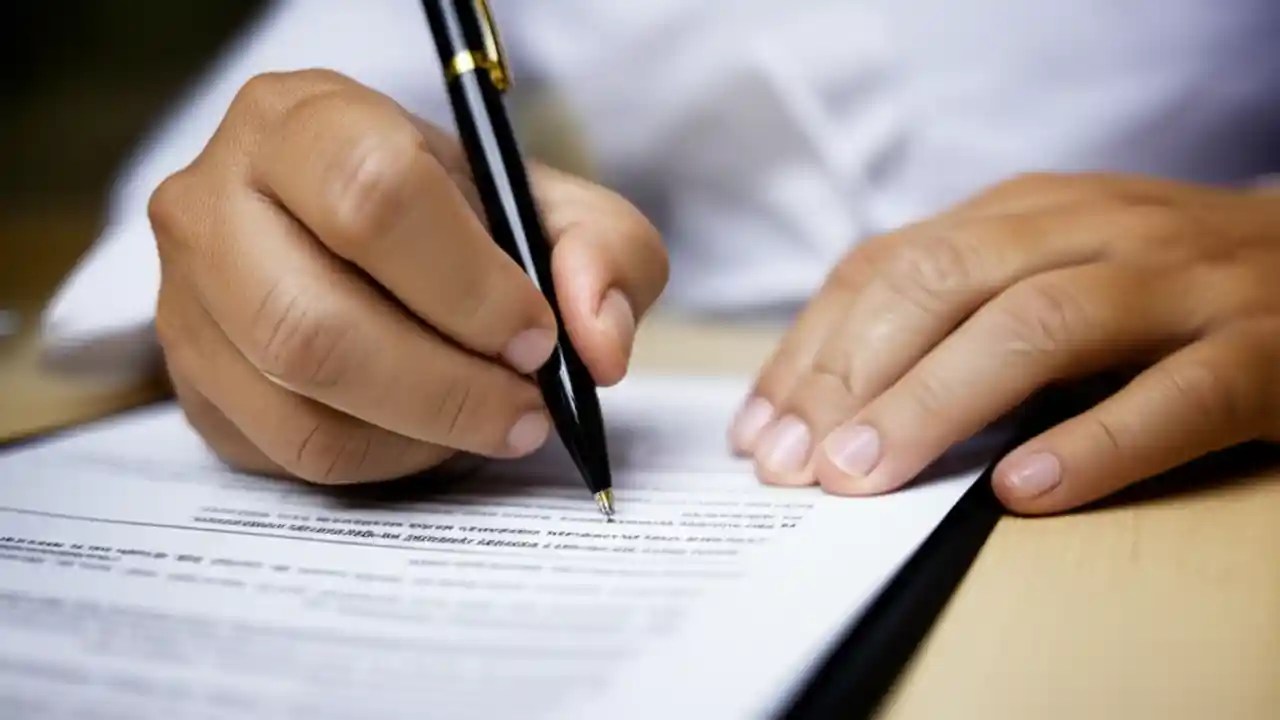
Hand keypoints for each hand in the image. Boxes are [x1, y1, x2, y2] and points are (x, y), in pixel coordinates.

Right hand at [151, 70, 666, 483]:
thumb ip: (604, 252)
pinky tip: (430, 430)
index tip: (537, 336)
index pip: (372, 198)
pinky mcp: (192, 381)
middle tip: (526, 408)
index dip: (469, 286)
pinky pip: (290, 449)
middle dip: (447, 388)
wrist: (362, 240)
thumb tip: (597, 347)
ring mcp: (186, 298)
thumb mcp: (550, 206)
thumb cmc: (455, 215)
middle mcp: (213, 201)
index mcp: (302, 121)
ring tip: (493, 418)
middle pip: (315, 322)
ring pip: (298, 400)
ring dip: (423, 432)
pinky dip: (386, 457)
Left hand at [732, 173, 1279, 513]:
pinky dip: (1092, 445)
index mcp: (1027, 212)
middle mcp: (1094, 231)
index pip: (889, 267)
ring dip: (935, 403)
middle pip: (944, 285)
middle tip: (793, 465)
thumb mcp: (1045, 268)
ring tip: (864, 474)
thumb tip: (825, 401)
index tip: (758, 430)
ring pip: (1039, 327)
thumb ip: (951, 314)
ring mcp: (1180, 286)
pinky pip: (1172, 398)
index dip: (812, 350)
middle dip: (851, 376)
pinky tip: (1022, 491)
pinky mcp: (1263, 353)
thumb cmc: (1159, 283)